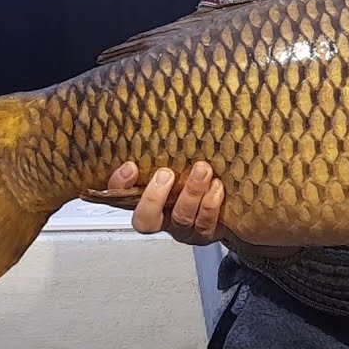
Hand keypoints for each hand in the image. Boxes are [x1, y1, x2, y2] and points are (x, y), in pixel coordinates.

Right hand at [106, 160, 225, 245]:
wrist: (227, 203)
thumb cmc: (195, 174)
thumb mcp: (177, 160)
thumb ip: (163, 150)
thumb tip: (151, 116)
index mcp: (145, 200)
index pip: (120, 195)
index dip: (120, 184)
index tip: (131, 166)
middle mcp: (161, 219)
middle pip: (145, 219)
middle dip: (154, 197)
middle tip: (166, 173)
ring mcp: (182, 228)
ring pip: (180, 217)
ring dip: (190, 192)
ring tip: (202, 170)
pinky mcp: (205, 233)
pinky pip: (205, 224)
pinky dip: (210, 204)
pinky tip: (216, 187)